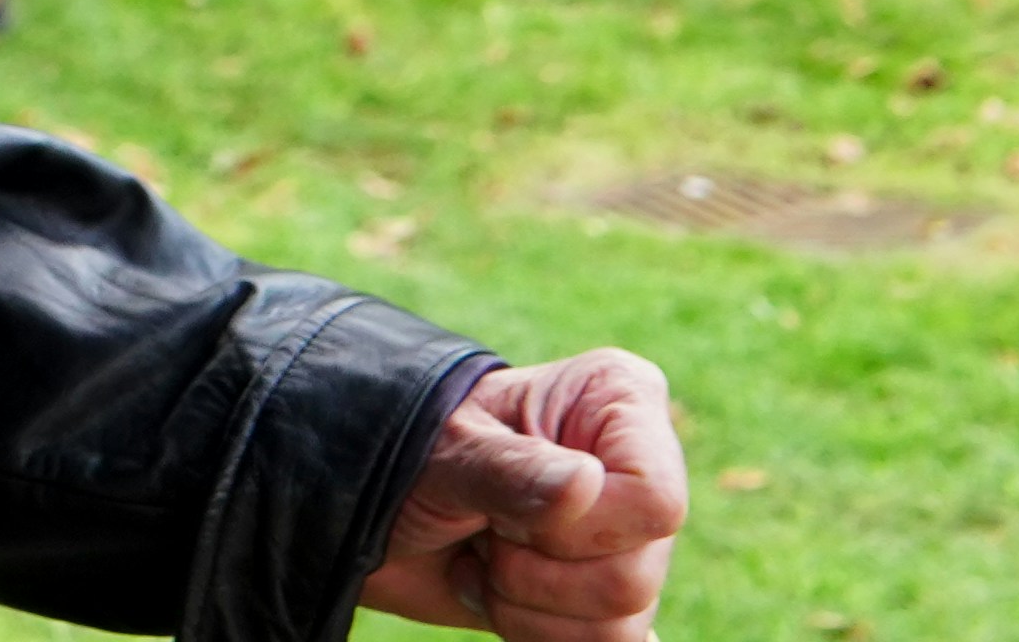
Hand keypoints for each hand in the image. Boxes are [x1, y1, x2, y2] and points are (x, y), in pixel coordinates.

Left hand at [360, 350, 687, 639]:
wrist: (365, 506)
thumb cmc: (403, 450)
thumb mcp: (443, 451)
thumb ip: (507, 469)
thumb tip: (586, 486)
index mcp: (618, 401)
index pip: (654, 501)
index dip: (577, 529)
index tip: (506, 507)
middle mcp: (635, 468)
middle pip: (638, 576)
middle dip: (537, 573)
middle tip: (485, 530)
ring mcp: (625, 537)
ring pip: (621, 621)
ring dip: (528, 605)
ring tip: (484, 556)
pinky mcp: (604, 596)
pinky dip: (538, 633)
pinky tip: (498, 592)